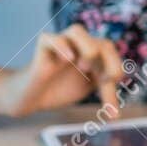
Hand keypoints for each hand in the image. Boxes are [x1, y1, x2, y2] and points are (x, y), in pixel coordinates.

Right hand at [0, 25, 122, 116]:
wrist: (30, 98)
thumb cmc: (59, 89)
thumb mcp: (86, 89)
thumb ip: (103, 90)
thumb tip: (116, 114)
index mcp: (93, 53)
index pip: (112, 55)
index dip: (116, 69)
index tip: (113, 89)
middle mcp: (78, 45)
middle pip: (102, 42)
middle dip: (111, 61)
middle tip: (107, 79)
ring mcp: (60, 45)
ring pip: (77, 30)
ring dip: (88, 47)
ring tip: (85, 67)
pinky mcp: (41, 50)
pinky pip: (50, 38)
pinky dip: (61, 46)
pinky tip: (69, 59)